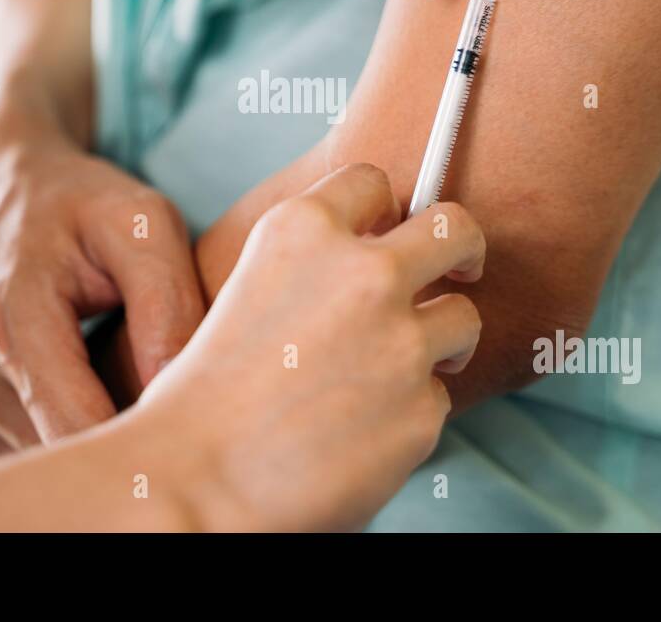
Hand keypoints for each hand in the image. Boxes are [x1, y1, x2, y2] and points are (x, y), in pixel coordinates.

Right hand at [0, 103, 204, 460]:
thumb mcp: (141, 222)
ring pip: (45, 459)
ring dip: (95, 438)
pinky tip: (89, 392)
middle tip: (174, 404)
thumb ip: (166, 302)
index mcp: (8, 316)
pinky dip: (64, 437)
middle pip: (62, 451)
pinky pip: (23, 456)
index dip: (140, 436)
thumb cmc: (81, 205)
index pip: (76, 424)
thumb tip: (181, 392)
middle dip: (123, 439)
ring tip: (129, 383)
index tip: (191, 425)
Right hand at [130, 164, 484, 531]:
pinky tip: (361, 432)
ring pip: (463, 318)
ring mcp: (400, 340)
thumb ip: (313, 263)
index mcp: (302, 229)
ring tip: (401, 370)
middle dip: (463, 247)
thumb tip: (375, 255)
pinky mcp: (422, 408)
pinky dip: (409, 413)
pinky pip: (437, 398)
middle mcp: (362, 273)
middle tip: (461, 268)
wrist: (197, 480)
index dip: (384, 208)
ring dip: (442, 341)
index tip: (392, 229)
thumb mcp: (248, 287)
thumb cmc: (207, 393)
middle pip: (453, 228)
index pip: (372, 181)